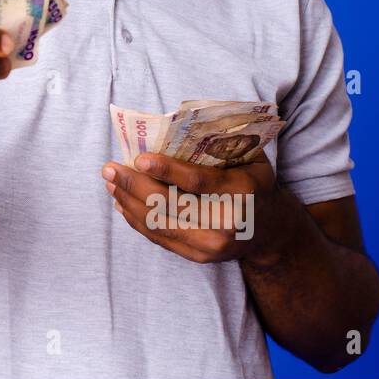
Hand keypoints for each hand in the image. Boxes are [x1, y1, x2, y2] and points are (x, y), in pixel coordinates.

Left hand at [100, 152, 294, 264]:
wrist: (270, 230)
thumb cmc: (254, 182)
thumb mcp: (250, 157)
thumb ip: (220, 142)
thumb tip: (173, 121)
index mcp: (242, 192)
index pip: (197, 182)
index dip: (166, 170)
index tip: (138, 158)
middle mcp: (226, 223)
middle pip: (169, 205)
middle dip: (133, 185)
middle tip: (109, 168)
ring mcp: (211, 245)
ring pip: (158, 223)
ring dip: (128, 201)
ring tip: (110, 182)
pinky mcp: (197, 257)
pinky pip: (159, 237)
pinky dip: (136, 219)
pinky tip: (121, 201)